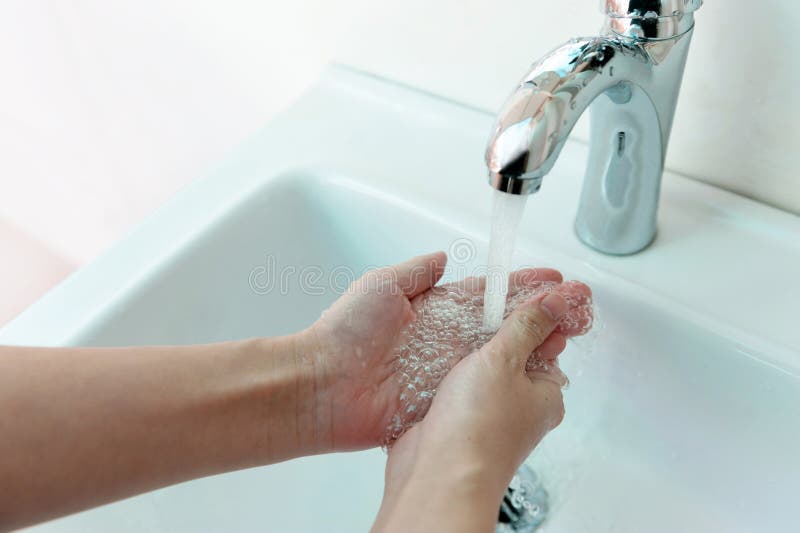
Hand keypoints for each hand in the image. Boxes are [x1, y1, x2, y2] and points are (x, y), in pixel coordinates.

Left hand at [300, 251, 591, 451]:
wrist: (322, 386)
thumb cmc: (344, 333)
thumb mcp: (381, 285)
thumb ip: (416, 272)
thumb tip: (442, 256)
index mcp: (433, 310)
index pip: (488, 295)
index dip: (520, 286)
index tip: (551, 278)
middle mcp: (445, 340)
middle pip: (503, 326)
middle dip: (541, 314)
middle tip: (576, 307)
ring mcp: (447, 371)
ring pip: (502, 355)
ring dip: (536, 344)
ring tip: (569, 333)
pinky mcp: (444, 400)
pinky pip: (484, 388)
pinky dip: (513, 381)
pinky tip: (541, 373)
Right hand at [374, 289, 586, 531]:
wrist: (436, 474)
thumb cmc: (478, 427)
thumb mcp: (505, 360)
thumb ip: (527, 325)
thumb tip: (559, 299)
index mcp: (544, 392)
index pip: (547, 340)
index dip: (536, 310)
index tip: (525, 286)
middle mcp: (519, 404)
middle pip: (512, 350)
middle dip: (496, 327)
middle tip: (483, 299)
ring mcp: (487, 412)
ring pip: (481, 366)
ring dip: (467, 347)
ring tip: (454, 321)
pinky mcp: (457, 418)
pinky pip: (456, 383)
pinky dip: (448, 367)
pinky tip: (436, 352)